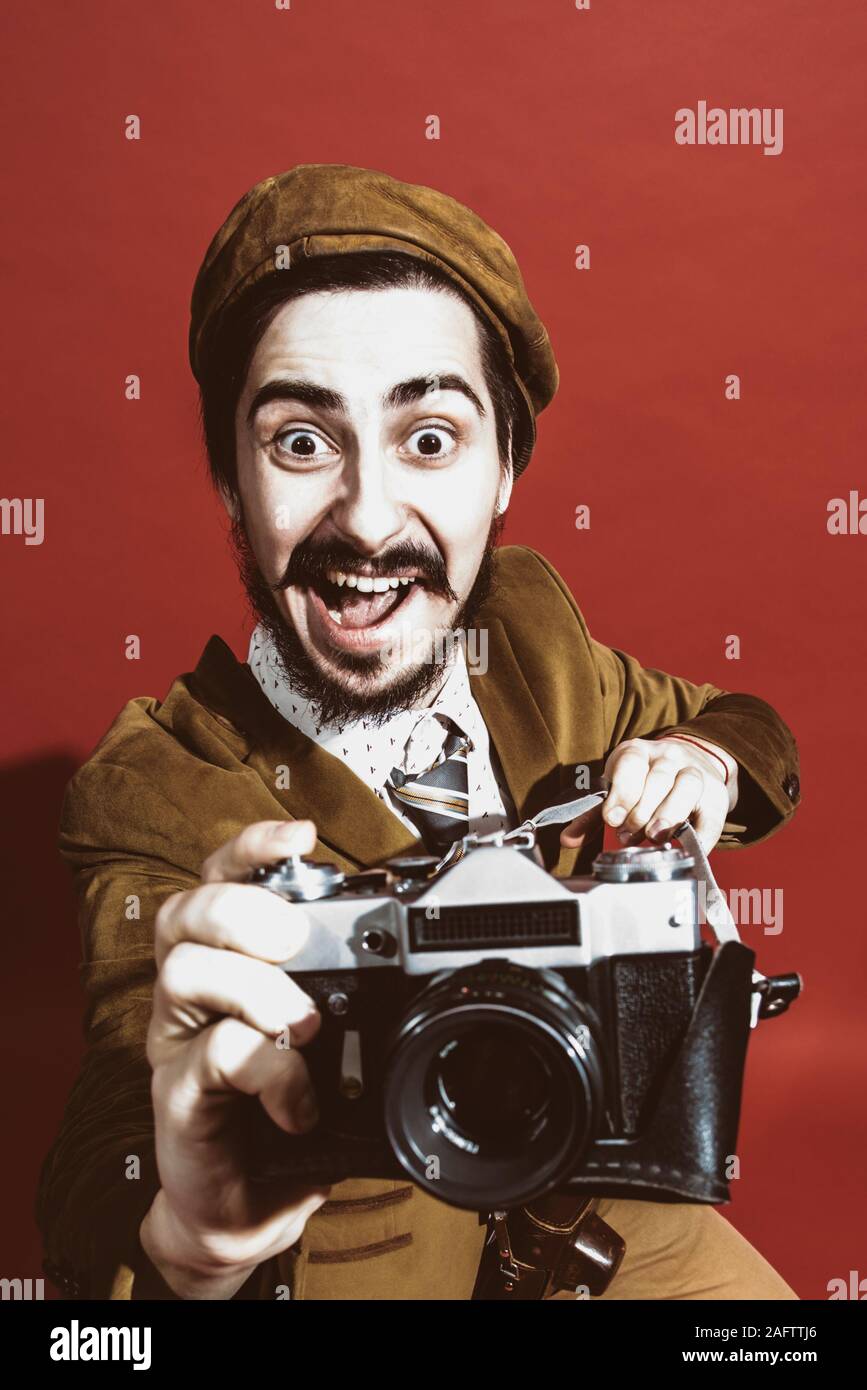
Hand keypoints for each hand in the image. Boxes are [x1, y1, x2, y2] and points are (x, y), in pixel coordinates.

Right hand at [140, 818, 330, 1298]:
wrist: (247, 1209)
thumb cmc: (287, 1114)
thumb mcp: (333, 1045)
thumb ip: (359, 1000)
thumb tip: (431, 965)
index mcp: (229, 961)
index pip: (223, 878)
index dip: (254, 846)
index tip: (303, 836)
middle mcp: (194, 991)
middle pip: (188, 911)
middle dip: (246, 911)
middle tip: (297, 941)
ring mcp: (179, 1042)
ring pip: (187, 969)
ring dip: (258, 988)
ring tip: (305, 1027)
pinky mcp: (177, 1095)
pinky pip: (213, 1053)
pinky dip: (269, 1069)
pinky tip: (300, 1101)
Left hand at [561, 736, 736, 854]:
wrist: (691, 764)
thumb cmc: (644, 781)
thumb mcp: (616, 789)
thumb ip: (593, 814)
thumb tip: (567, 840)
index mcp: (637, 751)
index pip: (631, 763)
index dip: (622, 792)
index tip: (612, 818)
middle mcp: (669, 756)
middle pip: (659, 778)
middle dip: (641, 810)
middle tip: (627, 834)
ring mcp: (695, 771)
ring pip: (687, 785)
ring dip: (670, 814)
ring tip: (654, 836)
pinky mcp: (716, 795)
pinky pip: (712, 815)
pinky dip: (702, 835)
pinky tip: (687, 848)